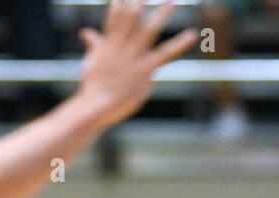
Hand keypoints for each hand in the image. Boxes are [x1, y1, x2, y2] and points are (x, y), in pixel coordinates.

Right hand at [77, 1, 199, 127]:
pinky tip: (193, 35)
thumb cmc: (93, 88)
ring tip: (173, 2)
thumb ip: (94, 44)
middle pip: (131, 19)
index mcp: (108, 45)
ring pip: (147, 32)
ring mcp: (132, 58)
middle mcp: (121, 47)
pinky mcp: (144, 70)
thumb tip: (85, 31)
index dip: (120, 4)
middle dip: (139, 4)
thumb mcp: (92, 62)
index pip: (115, 18)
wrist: (94, 106)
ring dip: (161, 16)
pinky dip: (179, 44)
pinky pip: (164, 54)